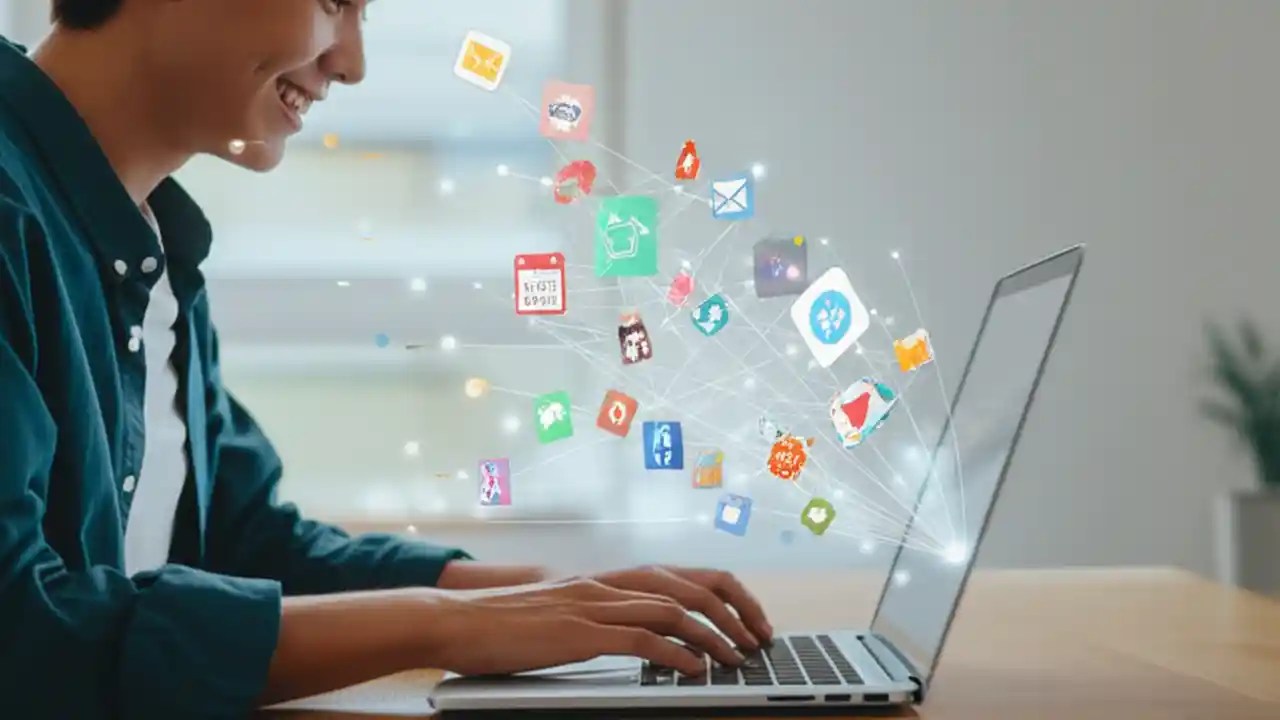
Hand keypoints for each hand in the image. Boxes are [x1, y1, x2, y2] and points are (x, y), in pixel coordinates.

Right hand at [427, 576, 751, 676]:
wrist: (458, 622)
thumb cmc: (507, 625)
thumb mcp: (564, 613)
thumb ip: (603, 617)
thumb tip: (643, 635)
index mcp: (607, 577)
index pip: (684, 574)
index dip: (725, 593)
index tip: (749, 620)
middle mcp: (607, 582)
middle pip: (691, 584)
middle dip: (735, 610)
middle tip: (758, 639)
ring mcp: (594, 604)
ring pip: (674, 610)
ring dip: (714, 636)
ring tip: (736, 659)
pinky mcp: (580, 633)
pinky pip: (642, 639)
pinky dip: (676, 654)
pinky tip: (694, 671)